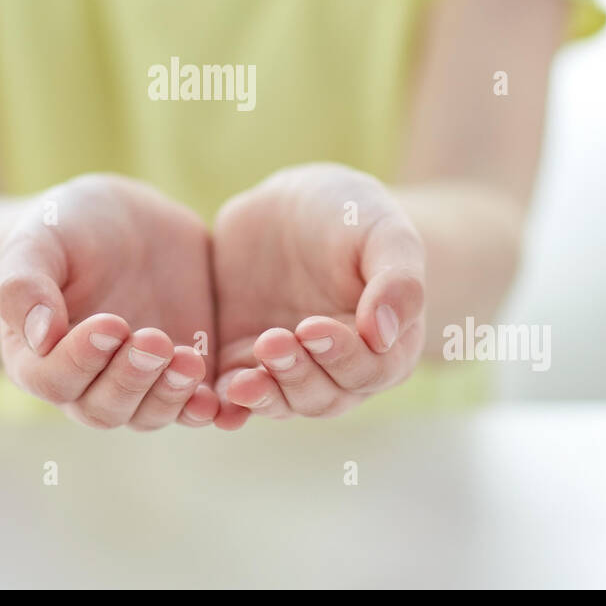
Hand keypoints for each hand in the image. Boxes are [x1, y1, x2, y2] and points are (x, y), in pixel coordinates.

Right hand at [0, 173, 218, 428]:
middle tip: (155, 341)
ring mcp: (138, 382)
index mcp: (38, 357)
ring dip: (170, 396)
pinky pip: (194, 405)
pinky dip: (208, 408)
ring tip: (189, 360)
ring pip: (150, 413)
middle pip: (104, 408)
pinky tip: (222, 396)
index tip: (110, 323)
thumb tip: (41, 338)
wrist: (125, 219)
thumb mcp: (37, 240)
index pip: (54, 380)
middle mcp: (87, 382)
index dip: (80, 360)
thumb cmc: (65, 226)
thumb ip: (25, 284)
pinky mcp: (183, 374)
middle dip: (131, 380)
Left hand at [211, 163, 425, 427]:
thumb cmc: (354, 215)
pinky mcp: (243, 359)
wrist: (294, 205)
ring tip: (240, 378)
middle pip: (322, 396)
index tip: (313, 326)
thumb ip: (397, 280)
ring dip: (262, 394)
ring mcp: (290, 368)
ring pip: (280, 401)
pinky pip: (234, 391)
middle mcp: (339, 369)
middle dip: (297, 375)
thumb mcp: (384, 231)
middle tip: (272, 342)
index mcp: (386, 346)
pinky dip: (224, 400)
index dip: (342, 356)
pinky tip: (207, 395)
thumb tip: (382, 335)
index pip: (369, 370)